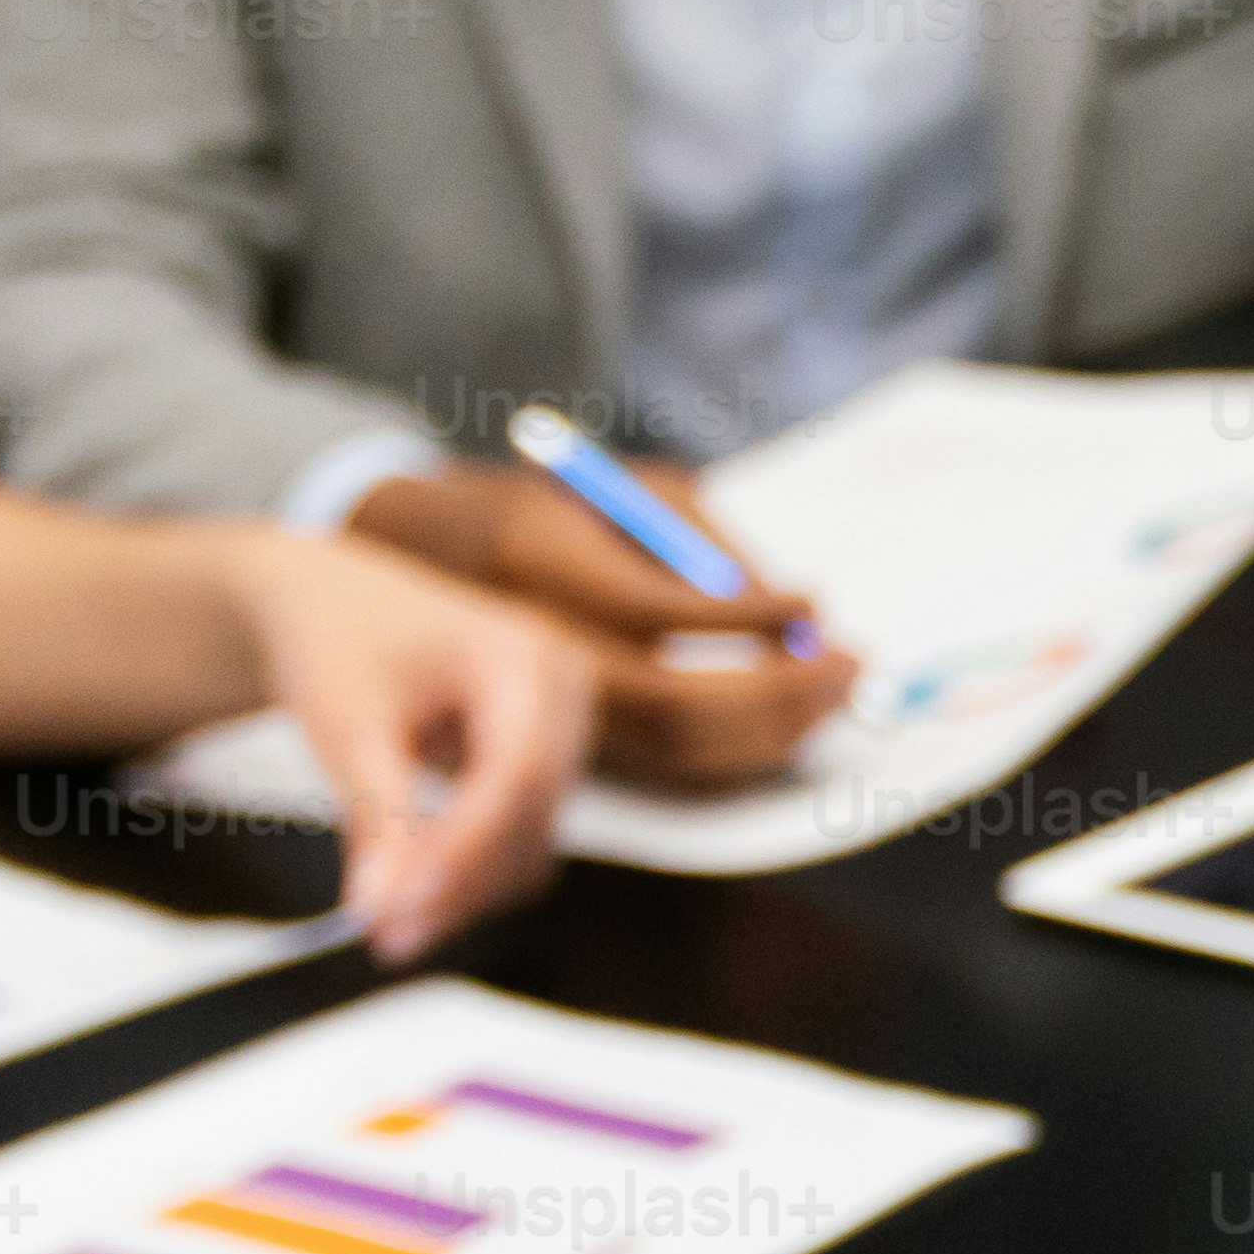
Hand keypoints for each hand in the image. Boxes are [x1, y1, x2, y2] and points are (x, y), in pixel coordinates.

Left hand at [209, 534, 593, 959]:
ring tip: (385, 917)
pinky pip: (523, 835)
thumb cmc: (335, 643)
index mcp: (522, 655)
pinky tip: (413, 883)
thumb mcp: (348, 725)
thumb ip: (377, 817)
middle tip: (380, 934)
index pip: (517, 772)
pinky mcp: (545, 760)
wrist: (330, 601)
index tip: (402, 911)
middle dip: (459, 881)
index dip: (467, 849)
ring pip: (533, 839)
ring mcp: (563, 726)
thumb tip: (378, 913)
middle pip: (531, 815)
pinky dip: (471, 869)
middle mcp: (564, 689)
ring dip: (465, 886)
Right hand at [341, 462, 860, 792]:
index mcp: (535, 570)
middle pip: (677, 712)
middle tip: (856, 660)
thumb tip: (796, 610)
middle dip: (782, 696)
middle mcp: (536, 657)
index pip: (659, 623)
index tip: (822, 610)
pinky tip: (791, 710)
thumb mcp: (613, 488)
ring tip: (839, 685)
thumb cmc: (538, 509)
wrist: (396, 571)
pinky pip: (669, 764)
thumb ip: (700, 539)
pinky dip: (742, 747)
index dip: (750, 628)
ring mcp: (545, 710)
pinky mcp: (566, 744)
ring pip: (677, 752)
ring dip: (775, 729)